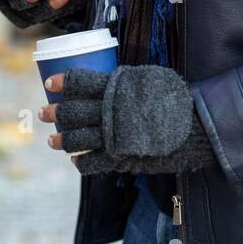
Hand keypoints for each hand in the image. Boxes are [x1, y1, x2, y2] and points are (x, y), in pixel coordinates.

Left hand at [38, 64, 217, 175]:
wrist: (200, 128)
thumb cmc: (177, 101)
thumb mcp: (150, 82)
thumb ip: (127, 85)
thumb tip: (108, 83)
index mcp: (118, 87)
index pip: (82, 81)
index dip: (63, 82)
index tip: (50, 84)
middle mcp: (112, 111)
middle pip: (73, 111)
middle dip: (54, 112)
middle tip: (42, 113)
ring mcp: (116, 136)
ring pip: (77, 138)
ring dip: (60, 139)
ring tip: (51, 140)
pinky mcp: (123, 158)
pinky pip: (93, 162)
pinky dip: (81, 161)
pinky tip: (75, 160)